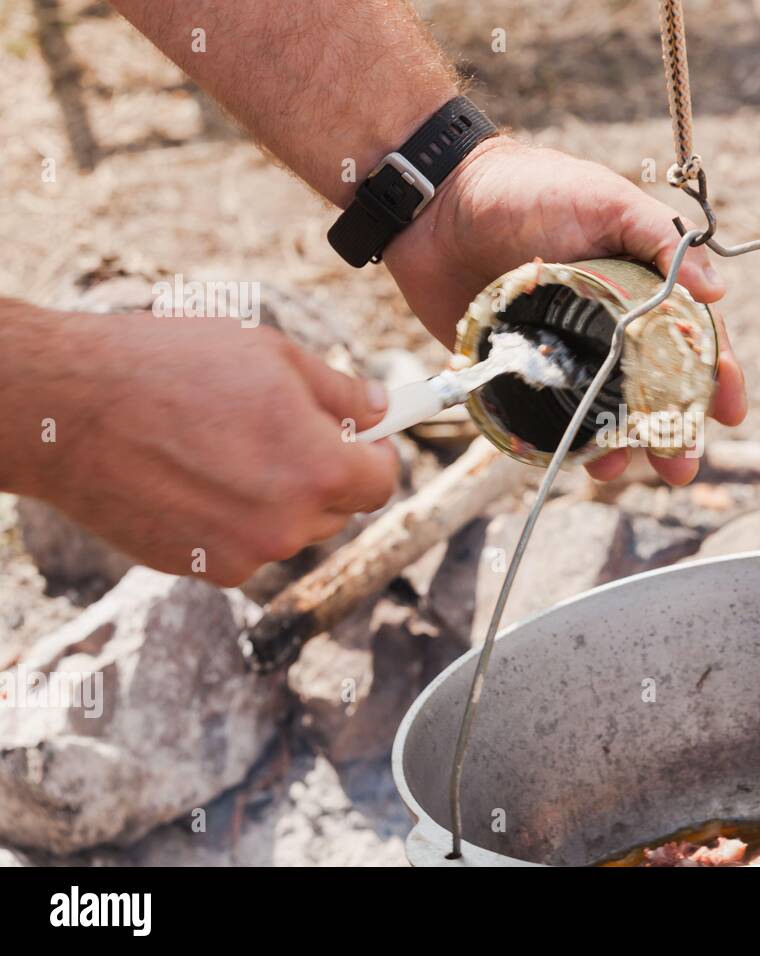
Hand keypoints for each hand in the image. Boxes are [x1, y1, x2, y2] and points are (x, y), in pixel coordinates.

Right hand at [23, 312, 398, 585]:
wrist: (66, 409)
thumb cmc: (168, 368)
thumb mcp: (272, 355)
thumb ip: (341, 392)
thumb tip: (382, 408)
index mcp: (320, 470)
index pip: (381, 482)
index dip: (376, 454)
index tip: (364, 438)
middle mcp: (288, 525)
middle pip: (336, 509)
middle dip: (323, 473)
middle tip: (280, 429)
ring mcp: (243, 555)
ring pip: (287, 529)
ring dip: (276, 498)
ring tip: (223, 446)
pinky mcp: (200, 570)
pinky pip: (241, 546)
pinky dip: (232, 519)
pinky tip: (193, 476)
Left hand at [382, 137, 747, 484]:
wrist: (436, 202)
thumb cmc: (526, 188)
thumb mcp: (605, 200)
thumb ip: (661, 240)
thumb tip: (717, 293)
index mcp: (637, 287)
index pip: (689, 338)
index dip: (716, 375)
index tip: (730, 411)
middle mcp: (605, 326)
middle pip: (652, 390)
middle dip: (672, 431)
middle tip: (682, 468)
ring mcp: (561, 352)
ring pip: (602, 412)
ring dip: (620, 447)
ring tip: (625, 470)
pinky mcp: (514, 370)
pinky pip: (544, 417)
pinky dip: (561, 442)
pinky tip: (575, 459)